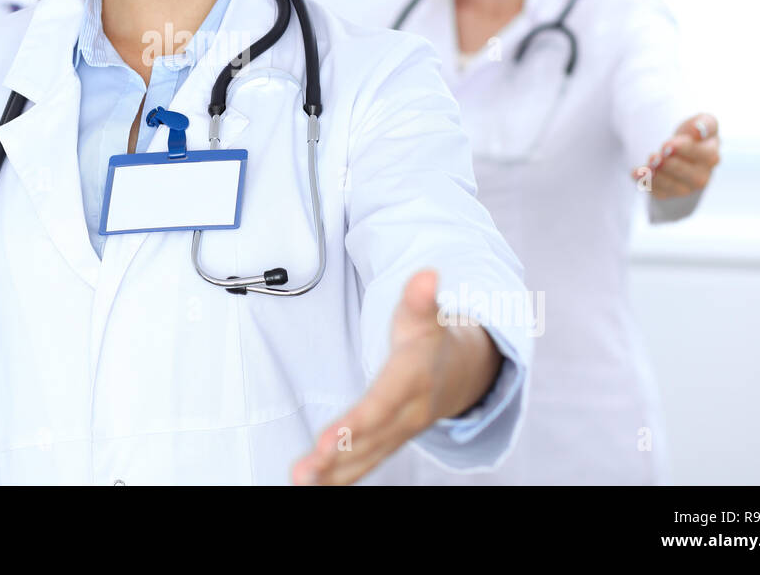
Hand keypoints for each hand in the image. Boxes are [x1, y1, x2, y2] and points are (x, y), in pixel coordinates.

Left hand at [291, 268, 501, 484]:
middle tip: (304, 471)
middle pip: (369, 439)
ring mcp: (398, 434)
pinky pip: (362, 465)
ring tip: (300, 481)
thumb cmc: (430, 339)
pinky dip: (338, 479)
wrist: (459, 372)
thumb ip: (421, 299)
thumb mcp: (426, 316)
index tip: (327, 439)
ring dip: (332, 475)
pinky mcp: (387, 444)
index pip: (381, 405)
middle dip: (337, 457)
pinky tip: (310, 486)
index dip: (356, 423)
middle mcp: (408, 415)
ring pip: (364, 458)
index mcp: (413, 382)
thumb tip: (428, 273)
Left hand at [631, 112, 720, 198]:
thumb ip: (705, 123)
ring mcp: (687, 186)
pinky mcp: (670, 193)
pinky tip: (636, 173)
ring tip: (648, 163)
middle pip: (693, 176)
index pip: (706, 155)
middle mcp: (703, 174)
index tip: (667, 144)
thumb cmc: (691, 135)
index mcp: (711, 155)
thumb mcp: (701, 122)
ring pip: (676, 188)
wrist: (677, 149)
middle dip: (672, 166)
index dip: (686, 150)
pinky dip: (647, 183)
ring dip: (660, 177)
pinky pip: (660, 193)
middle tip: (656, 156)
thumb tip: (699, 129)